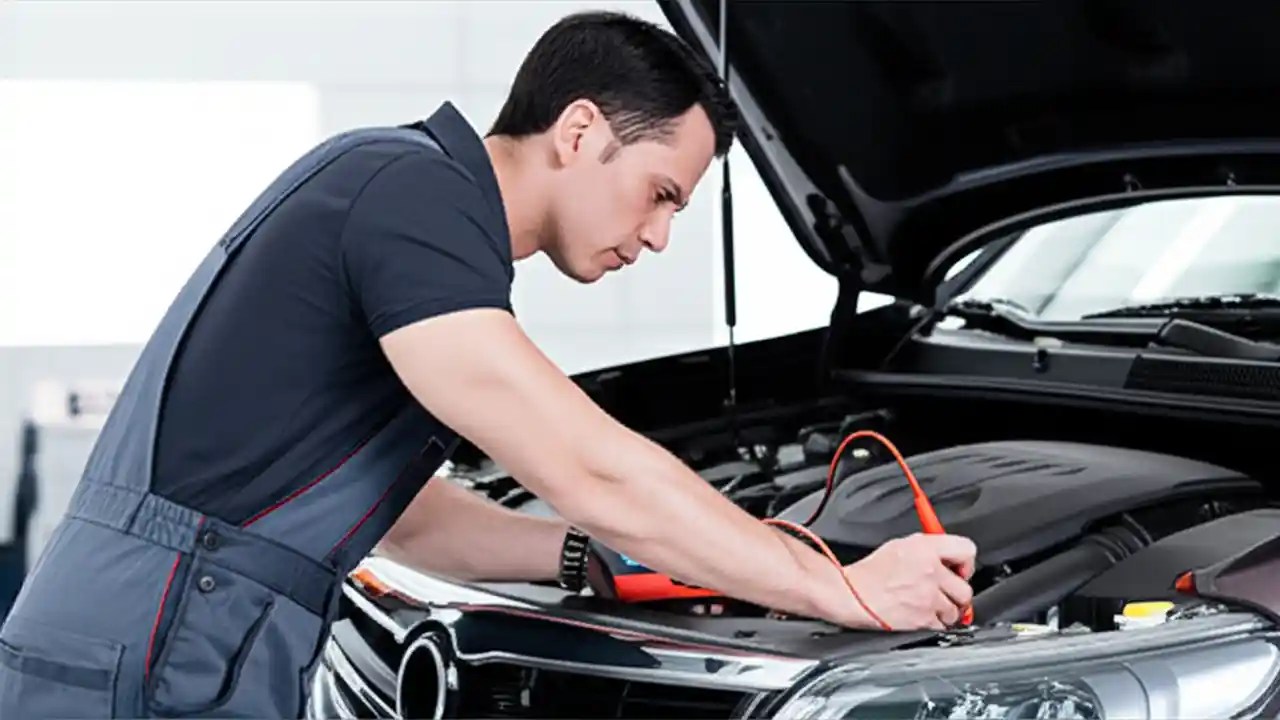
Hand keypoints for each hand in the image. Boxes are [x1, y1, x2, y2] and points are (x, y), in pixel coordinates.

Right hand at [835, 533, 976, 630]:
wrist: (852, 594)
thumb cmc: (870, 572)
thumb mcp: (900, 546)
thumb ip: (928, 549)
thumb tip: (948, 558)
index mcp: (925, 548)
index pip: (967, 550)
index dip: (965, 563)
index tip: (959, 570)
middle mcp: (930, 571)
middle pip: (966, 588)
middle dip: (956, 593)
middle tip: (945, 593)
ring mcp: (928, 596)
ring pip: (956, 610)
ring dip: (945, 610)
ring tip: (928, 605)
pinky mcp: (923, 618)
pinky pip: (943, 625)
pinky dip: (935, 623)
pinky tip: (921, 615)